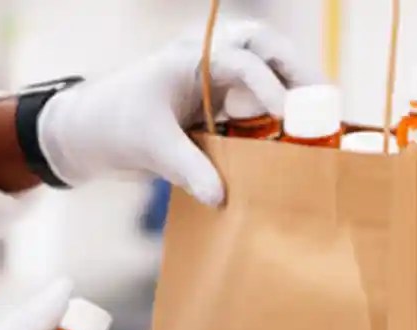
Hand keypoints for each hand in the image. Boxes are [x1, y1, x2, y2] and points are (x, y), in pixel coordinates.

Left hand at [38, 21, 320, 205]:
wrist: (92, 129)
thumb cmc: (116, 125)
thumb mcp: (151, 147)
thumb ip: (188, 169)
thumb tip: (221, 198)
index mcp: (191, 58)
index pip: (241, 61)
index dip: (267, 85)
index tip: (285, 114)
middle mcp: (209, 58)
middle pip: (264, 45)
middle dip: (296, 67)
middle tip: (324, 99)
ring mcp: (216, 75)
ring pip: (266, 59)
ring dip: (295, 78)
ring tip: (323, 107)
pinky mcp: (221, 98)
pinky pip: (259, 90)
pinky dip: (282, 103)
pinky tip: (300, 130)